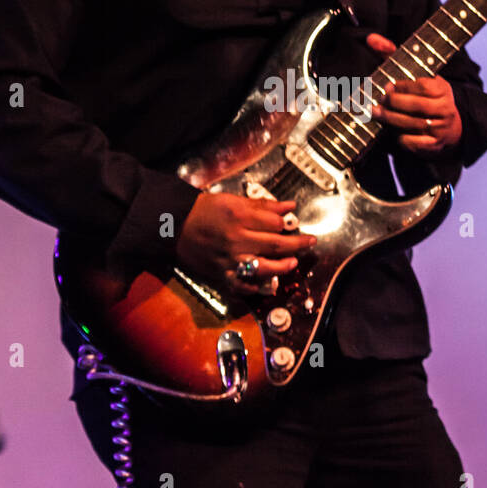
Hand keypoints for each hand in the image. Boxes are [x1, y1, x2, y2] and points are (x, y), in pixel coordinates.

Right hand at [174, 192, 315, 293]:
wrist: (175, 226)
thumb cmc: (204, 210)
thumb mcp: (232, 200)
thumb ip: (262, 205)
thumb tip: (289, 206)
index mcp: (239, 218)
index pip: (274, 223)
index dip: (286, 223)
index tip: (291, 222)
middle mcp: (237, 240)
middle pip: (276, 245)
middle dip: (297, 244)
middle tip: (311, 242)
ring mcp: (230, 261)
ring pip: (265, 268)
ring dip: (283, 266)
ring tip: (293, 263)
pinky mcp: (222, 275)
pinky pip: (244, 286)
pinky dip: (257, 287)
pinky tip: (268, 283)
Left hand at [366, 32, 461, 153]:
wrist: (450, 128)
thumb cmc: (425, 96)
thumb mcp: (415, 74)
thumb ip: (393, 54)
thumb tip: (371, 38)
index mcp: (443, 88)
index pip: (423, 86)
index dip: (403, 86)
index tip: (388, 85)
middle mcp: (445, 108)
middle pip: (417, 106)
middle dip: (394, 103)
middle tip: (380, 99)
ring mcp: (441, 128)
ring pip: (413, 124)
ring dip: (391, 119)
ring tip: (375, 113)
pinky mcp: (435, 145)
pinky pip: (415, 143)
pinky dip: (402, 139)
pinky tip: (393, 132)